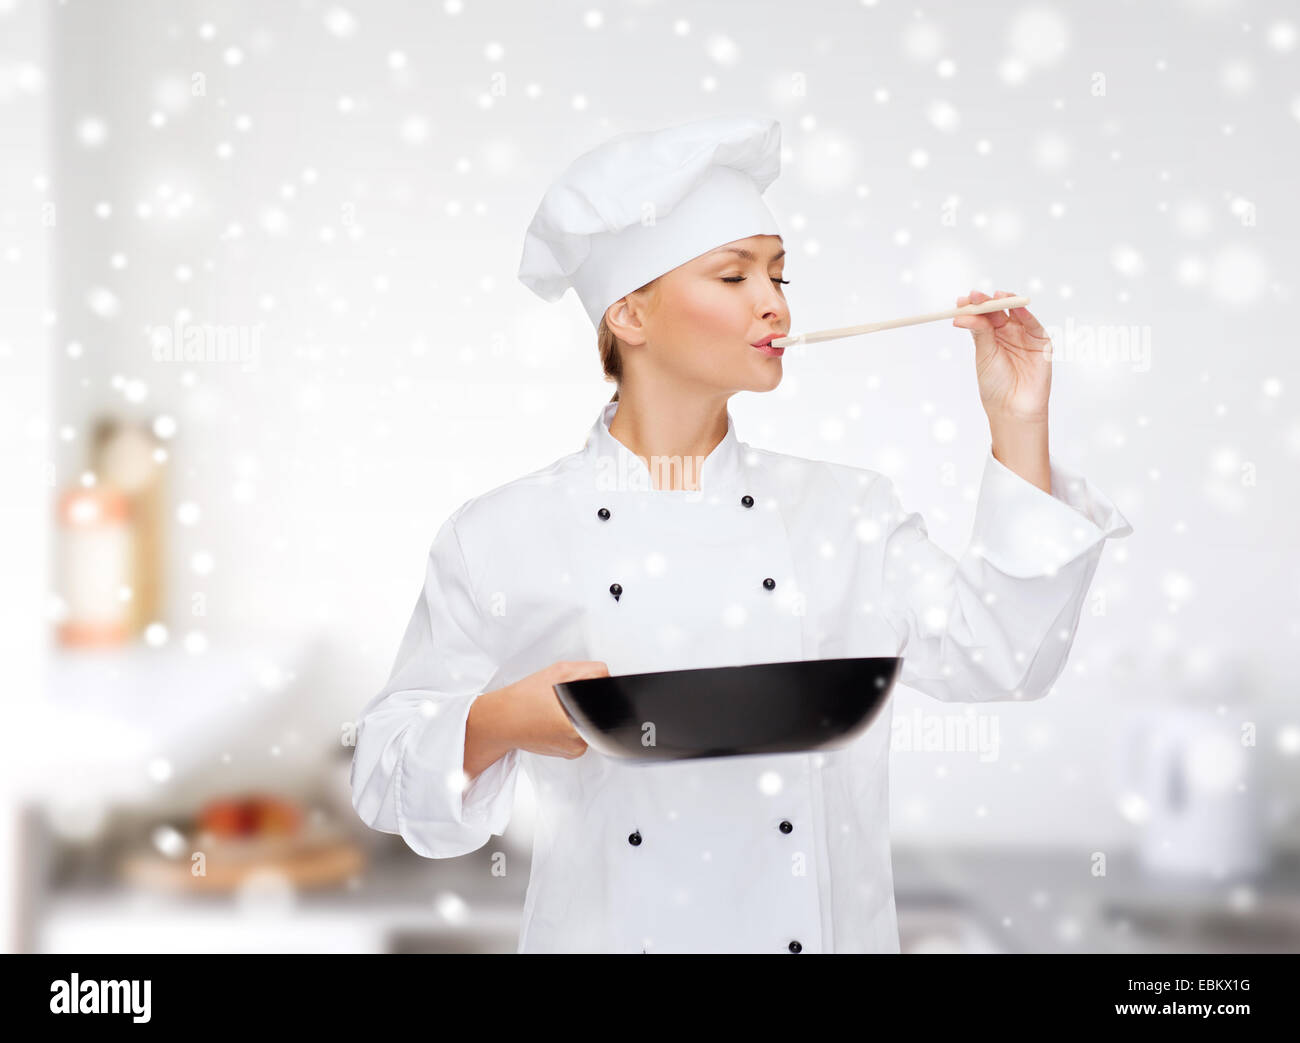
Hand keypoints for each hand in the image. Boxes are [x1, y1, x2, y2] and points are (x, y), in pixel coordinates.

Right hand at [507, 660, 608, 759]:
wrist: (502, 722)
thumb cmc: (524, 698)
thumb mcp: (559, 672)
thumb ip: (590, 671)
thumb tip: (607, 676)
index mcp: (578, 718)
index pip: (607, 704)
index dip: (597, 692)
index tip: (585, 690)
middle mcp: (580, 738)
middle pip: (599, 714)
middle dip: (589, 703)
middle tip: (567, 697)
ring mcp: (575, 749)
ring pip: (591, 725)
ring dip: (582, 715)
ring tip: (559, 708)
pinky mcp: (570, 753)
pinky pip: (582, 736)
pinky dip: (574, 726)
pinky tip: (557, 720)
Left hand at [953, 289, 1051, 423]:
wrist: (1014, 408)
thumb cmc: (995, 385)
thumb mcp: (984, 356)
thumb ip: (979, 333)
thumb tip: (961, 315)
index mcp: (989, 337)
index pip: (981, 316)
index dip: (972, 307)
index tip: (961, 301)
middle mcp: (1006, 333)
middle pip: (996, 311)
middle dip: (986, 302)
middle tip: (975, 296)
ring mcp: (1023, 335)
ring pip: (1015, 313)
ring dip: (1005, 302)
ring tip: (993, 297)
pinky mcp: (1040, 341)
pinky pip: (1032, 323)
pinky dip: (1025, 313)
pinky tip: (1015, 306)